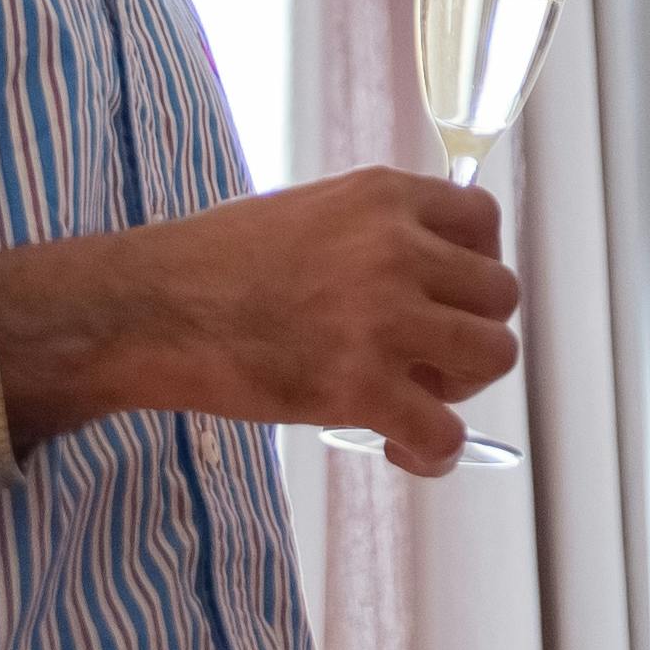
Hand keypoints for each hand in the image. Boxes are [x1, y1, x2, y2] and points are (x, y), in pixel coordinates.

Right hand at [4, 166, 523, 471]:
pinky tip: (402, 449)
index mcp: (384, 197)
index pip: (484, 221)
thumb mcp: (309, 211)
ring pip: (494, 355)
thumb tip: (426, 274)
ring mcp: (383, 319)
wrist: (148, 310)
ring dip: (460, 385)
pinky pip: (444, 434)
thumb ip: (375, 232)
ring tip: (413, 396)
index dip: (473, 266)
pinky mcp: (359, 388)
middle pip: (501, 294)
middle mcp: (397, 249)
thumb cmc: (213, 264)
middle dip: (469, 330)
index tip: (446, 296)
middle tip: (423, 357)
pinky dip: (433, 452)